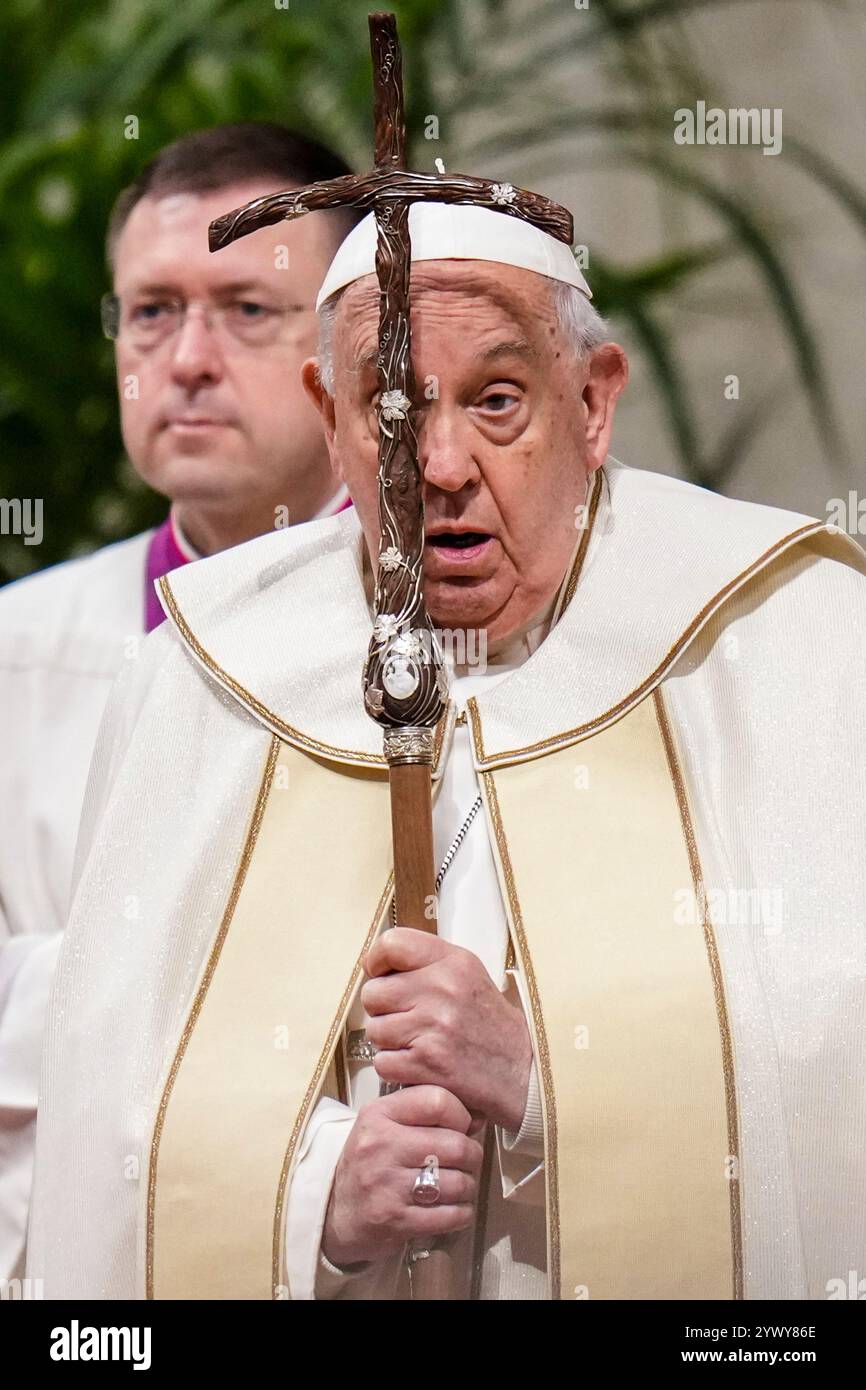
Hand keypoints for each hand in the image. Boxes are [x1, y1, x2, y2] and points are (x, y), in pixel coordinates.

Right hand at [321, 1085, 483, 1267]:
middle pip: (455, 1144)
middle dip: (472, 1155)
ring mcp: (388, 1186)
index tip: (460, 1127)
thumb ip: (424, 1114)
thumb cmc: (368, 1163)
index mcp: (378, 1115)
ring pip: (458, 1182)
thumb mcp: (383, 1125)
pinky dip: (462, 1212)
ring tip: (459, 1185)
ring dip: (468, 1186)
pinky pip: (451, 1215)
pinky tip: (455, 1208)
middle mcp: (380, 1146)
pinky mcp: (396, 1221)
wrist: (333, 1214)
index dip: (460, 1114)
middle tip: (467, 1161)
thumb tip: (478, 1117)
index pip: (437, 1100)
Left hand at [362, 928, 532, 1131]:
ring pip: (375, 1030)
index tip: (380, 974)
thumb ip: (427, 963)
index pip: (392, 944)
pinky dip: (395, 1067)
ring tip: (416, 1041)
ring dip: (389, 1041)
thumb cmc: (489, 1023)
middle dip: (383, 1009)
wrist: (521, 1070)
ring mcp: (434, 1027)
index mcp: (453, 962)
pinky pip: (383, 1062)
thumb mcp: (467, 975)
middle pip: (373, 993)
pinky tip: (417, 1063)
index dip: (376, 961)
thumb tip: (379, 966)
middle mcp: (443, 990)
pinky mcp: (427, 1063)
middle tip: (406, 1017)